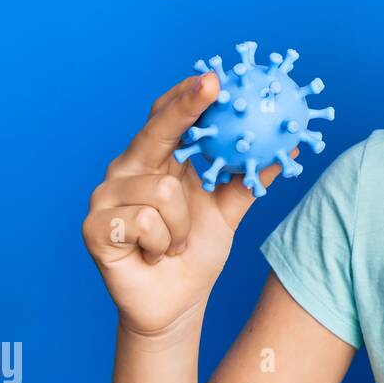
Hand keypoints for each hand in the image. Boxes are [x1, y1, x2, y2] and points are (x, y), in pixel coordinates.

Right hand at [81, 70, 297, 336]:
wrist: (175, 304)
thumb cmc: (195, 252)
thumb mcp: (229, 212)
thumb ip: (249, 179)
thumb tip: (288, 148)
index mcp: (155, 161)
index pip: (167, 118)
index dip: (188, 96)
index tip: (216, 78)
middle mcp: (126, 171)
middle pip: (155, 131)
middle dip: (186, 108)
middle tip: (213, 85)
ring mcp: (105, 197)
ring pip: (164, 191)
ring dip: (183, 226)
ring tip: (176, 242)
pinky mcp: (94, 227)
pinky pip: (145, 221)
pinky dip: (164, 243)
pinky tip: (156, 254)